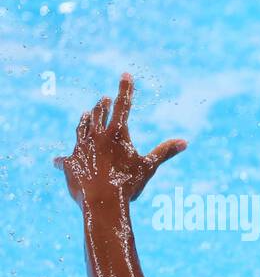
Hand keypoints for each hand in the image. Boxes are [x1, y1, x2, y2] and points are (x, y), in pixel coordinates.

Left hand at [53, 73, 185, 206]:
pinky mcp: (70, 163)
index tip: (125, 74)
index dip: (125, 88)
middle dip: (102, 105)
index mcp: (117, 133)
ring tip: (85, 115)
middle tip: (104, 99)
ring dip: (85, 120)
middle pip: (98, 114)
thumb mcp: (149, 167)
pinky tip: (59, 160)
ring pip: (81, 128)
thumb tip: (184, 142)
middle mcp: (96, 135)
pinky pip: (65, 159)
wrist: (102, 202)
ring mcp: (81, 147)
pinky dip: (65, 159)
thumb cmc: (128, 184)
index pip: (123, 105)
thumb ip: (165, 152)